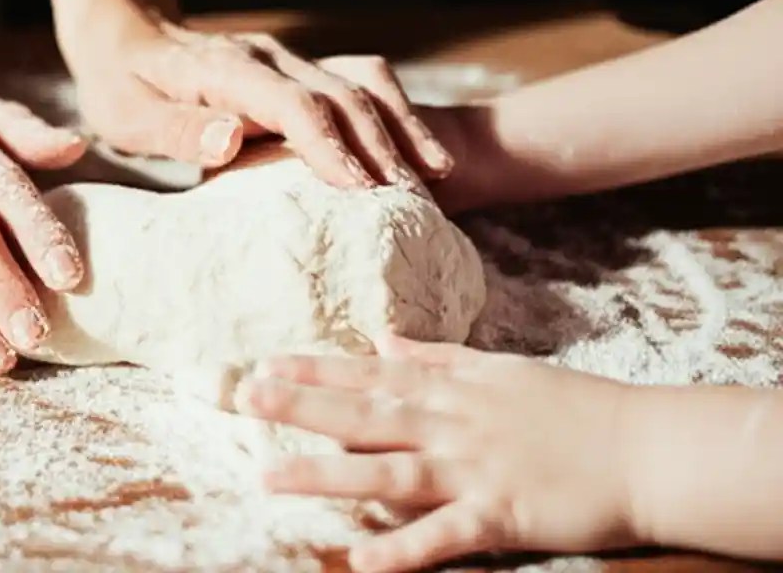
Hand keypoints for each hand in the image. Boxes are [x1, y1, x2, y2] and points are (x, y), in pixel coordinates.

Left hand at [60, 9, 453, 189]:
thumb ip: (178, 130)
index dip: (330, 147)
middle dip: (380, 147)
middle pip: (339, 97)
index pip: (293, 106)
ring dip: (399, 130)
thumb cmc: (122, 86)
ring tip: (436, 176)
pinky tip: (418, 150)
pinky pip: (358, 85)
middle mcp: (268, 57)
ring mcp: (288, 59)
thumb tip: (230, 139)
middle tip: (411, 201)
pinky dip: (393, 116)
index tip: (360, 189)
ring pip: (359, 88)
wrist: (126, 33)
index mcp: (228, 71)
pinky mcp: (298, 70)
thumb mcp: (129, 117)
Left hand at [233, 339, 641, 571]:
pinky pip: (443, 536)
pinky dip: (402, 549)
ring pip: (388, 470)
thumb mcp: (499, 370)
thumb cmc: (574, 407)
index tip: (263, 364)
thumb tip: (382, 340)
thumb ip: (437, 358)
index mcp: (452, 389)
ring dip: (327, 474)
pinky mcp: (501, 515)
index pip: (369, 376)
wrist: (647, 447)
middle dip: (302, 406)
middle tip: (245, 397)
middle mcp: (453, 424)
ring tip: (270, 477)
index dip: (314, 371)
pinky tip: (360, 561)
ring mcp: (473, 469)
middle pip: (365, 414)